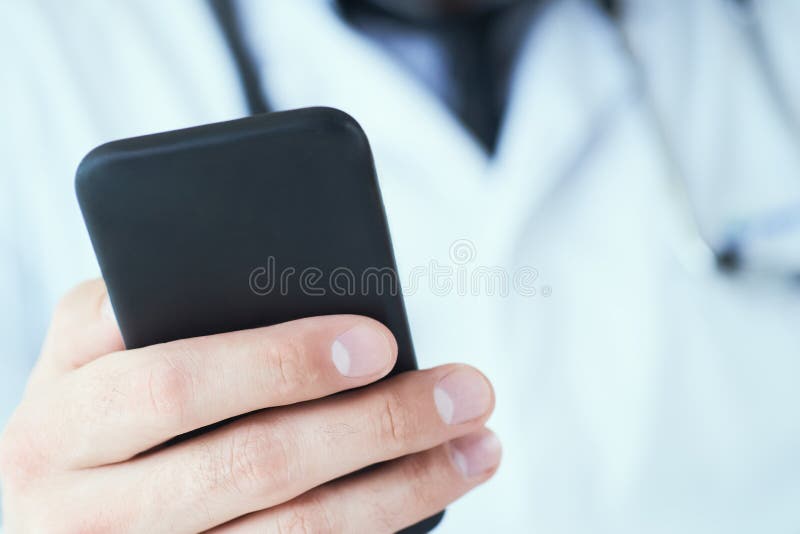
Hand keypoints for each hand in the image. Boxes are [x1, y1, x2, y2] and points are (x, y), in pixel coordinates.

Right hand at [0, 279, 499, 531]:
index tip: (377, 342)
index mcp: (64, 423)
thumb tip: (276, 281)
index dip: (281, 363)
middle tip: (465, 390)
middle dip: (376, 426)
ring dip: (402, 489)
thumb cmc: (88, 406)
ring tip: (476, 446)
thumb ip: (142, 305)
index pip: (179, 386)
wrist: (45, 512)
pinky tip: (428, 496)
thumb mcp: (90, 348)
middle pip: (257, 465)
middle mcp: (90, 510)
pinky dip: (375, 529)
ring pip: (294, 533)